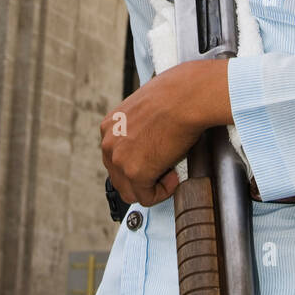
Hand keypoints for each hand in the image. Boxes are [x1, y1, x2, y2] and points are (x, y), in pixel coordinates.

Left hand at [100, 60, 232, 206]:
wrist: (185, 97)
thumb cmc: (174, 97)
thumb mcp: (145, 109)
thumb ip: (139, 128)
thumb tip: (148, 141)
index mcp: (110, 126)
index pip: (116, 158)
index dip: (138, 163)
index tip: (154, 160)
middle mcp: (109, 143)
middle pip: (120, 177)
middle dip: (143, 178)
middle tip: (163, 170)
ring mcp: (120, 160)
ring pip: (131, 191)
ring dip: (152, 186)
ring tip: (170, 172)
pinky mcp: (136, 173)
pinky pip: (147, 197)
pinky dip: (162, 192)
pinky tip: (174, 177)